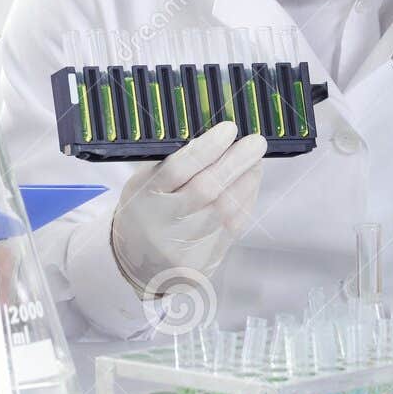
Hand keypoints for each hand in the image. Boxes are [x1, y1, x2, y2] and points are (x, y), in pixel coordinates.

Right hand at [111, 120, 266, 296]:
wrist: (136, 263)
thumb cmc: (143, 212)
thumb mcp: (142, 184)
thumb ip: (171, 164)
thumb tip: (213, 141)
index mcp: (143, 199)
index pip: (177, 170)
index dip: (206, 148)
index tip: (229, 130)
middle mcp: (162, 226)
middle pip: (206, 190)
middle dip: (236, 163)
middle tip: (256, 143)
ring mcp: (183, 248)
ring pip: (225, 210)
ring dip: (246, 181)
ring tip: (256, 162)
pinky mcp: (202, 263)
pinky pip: (233, 228)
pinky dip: (246, 202)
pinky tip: (250, 186)